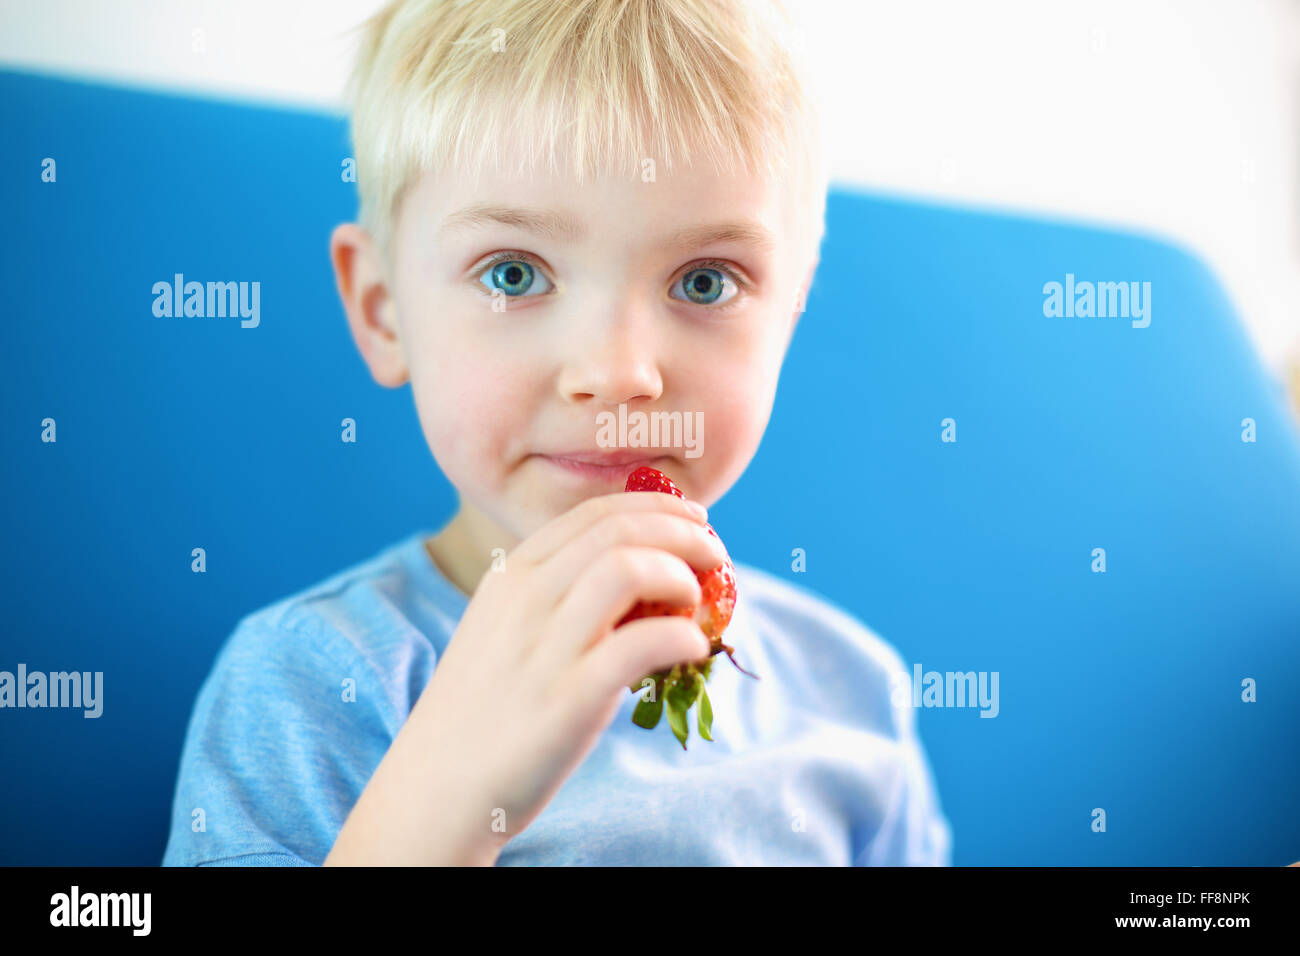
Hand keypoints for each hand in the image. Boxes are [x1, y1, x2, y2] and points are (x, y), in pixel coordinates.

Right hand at [409, 489, 725, 854]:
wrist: (437, 786)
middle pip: (619, 530)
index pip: (594, 513)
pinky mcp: (568, 699)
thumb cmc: (482, 708)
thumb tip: (636, 575)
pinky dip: (681, 635)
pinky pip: (640, 644)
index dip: (656, 507)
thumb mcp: (503, 629)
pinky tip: (692, 646)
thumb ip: (555, 595)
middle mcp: (526, 599)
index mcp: (512, 576)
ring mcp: (545, 647)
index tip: (694, 518)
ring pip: (628, 569)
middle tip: (715, 553)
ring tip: (699, 603)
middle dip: (683, 532)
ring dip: (682, 576)